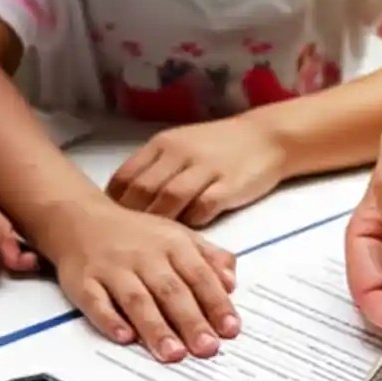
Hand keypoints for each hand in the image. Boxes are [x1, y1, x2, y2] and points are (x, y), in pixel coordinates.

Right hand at [41, 200, 239, 361]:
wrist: (80, 218)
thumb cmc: (137, 235)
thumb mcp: (179, 236)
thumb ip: (210, 259)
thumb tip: (231, 283)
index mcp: (173, 245)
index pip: (200, 277)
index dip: (216, 304)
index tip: (230, 329)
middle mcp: (144, 256)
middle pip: (171, 292)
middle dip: (191, 321)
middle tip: (207, 348)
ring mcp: (112, 269)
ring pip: (137, 300)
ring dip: (156, 328)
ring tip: (173, 353)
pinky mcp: (83, 281)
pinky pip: (96, 302)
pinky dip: (110, 320)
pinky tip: (125, 338)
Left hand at [106, 116, 287, 227]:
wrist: (266, 138)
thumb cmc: (219, 146)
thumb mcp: (181, 146)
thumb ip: (156, 168)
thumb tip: (128, 200)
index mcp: (163, 144)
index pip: (126, 175)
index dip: (115, 202)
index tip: (115, 222)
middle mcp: (180, 153)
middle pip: (143, 189)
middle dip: (134, 217)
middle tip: (133, 239)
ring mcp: (205, 169)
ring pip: (170, 199)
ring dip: (161, 223)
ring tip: (159, 242)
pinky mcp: (228, 186)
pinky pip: (202, 208)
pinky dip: (192, 222)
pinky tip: (191, 232)